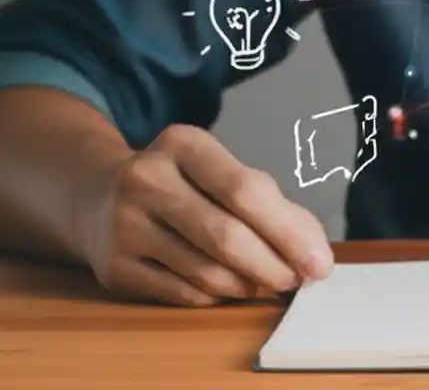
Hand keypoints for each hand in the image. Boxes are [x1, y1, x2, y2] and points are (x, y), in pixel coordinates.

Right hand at [79, 124, 332, 305]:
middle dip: (274, 265)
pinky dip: (218, 296)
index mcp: (184, 144)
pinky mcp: (114, 268)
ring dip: (249, 285)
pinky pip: (183, 294)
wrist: (94, 194)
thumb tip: (314, 251)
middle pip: (227, 236)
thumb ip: (271, 203)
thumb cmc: (183, 184)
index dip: (289, 232)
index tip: (320, 262)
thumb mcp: (220, 172)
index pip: (246, 190)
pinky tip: (230, 287)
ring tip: (268, 281)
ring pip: (206, 272)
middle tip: (298, 280)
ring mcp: (124, 225)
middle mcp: (147, 179)